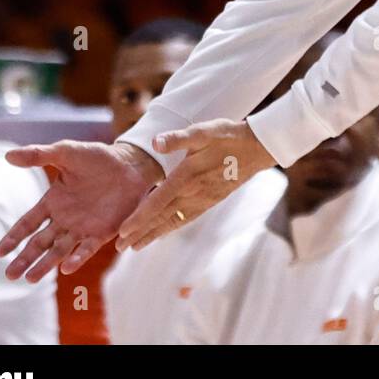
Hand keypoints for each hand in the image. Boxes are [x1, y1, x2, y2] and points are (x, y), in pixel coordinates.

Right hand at [0, 141, 163, 281]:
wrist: (131, 163)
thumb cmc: (97, 157)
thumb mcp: (65, 152)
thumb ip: (38, 155)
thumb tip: (8, 155)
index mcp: (53, 202)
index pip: (28, 224)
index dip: (13, 237)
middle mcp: (65, 219)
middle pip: (40, 243)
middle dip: (25, 258)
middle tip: (10, 275)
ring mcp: (83, 227)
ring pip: (59, 250)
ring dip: (46, 264)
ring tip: (30, 279)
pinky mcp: (103, 232)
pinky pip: (87, 248)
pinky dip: (77, 257)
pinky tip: (66, 268)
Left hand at [116, 119, 274, 251]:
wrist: (258, 148)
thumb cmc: (229, 136)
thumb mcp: (204, 131)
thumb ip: (178, 138)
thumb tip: (156, 142)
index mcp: (187, 177)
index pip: (157, 202)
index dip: (139, 218)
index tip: (122, 232)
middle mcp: (193, 193)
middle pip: (161, 218)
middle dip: (140, 233)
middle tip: (120, 247)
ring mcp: (203, 199)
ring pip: (174, 221)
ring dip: (154, 234)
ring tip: (137, 247)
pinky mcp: (211, 201)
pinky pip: (187, 218)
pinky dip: (172, 227)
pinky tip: (165, 231)